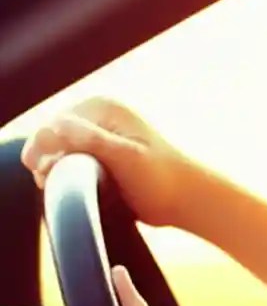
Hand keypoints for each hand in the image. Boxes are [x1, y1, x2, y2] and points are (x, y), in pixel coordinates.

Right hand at [20, 97, 196, 227]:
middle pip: (53, 138)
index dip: (41, 147)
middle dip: (47, 159)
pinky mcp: (102, 154)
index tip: (41, 172)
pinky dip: (67, 176)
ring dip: (55, 169)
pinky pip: (72, 163)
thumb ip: (90, 141)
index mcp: (103, 107)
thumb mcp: (125, 157)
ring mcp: (99, 135)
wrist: (186, 199)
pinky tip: (70, 189)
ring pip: (60, 152)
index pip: (53, 123)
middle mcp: (99, 116)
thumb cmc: (161, 179)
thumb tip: (53, 126)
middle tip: (48, 183)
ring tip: (57, 187)